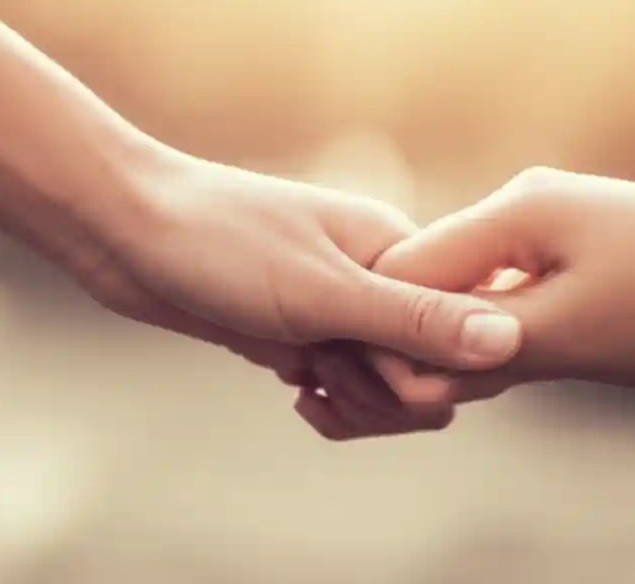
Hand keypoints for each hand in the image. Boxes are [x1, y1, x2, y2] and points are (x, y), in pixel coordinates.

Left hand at [64, 150, 522, 385]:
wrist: (125, 229)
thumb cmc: (221, 243)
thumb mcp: (323, 291)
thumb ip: (414, 321)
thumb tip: (510, 341)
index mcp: (402, 251)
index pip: (461, 336)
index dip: (425, 371)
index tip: (364, 365)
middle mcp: (382, 278)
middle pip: (429, 370)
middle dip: (385, 393)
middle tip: (319, 369)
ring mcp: (342, 307)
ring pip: (388, 386)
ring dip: (355, 401)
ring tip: (302, 379)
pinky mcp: (306, 331)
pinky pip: (348, 388)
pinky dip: (331, 405)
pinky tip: (298, 395)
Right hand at [364, 167, 634, 418]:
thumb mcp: (571, 339)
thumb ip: (479, 350)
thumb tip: (406, 364)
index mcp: (521, 204)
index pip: (410, 268)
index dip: (393, 332)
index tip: (393, 391)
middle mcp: (535, 197)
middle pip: (443, 273)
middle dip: (434, 337)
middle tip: (451, 397)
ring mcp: (567, 218)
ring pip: (485, 285)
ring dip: (477, 338)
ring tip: (499, 384)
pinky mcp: (594, 243)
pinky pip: (526, 286)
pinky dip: (517, 327)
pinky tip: (537, 364)